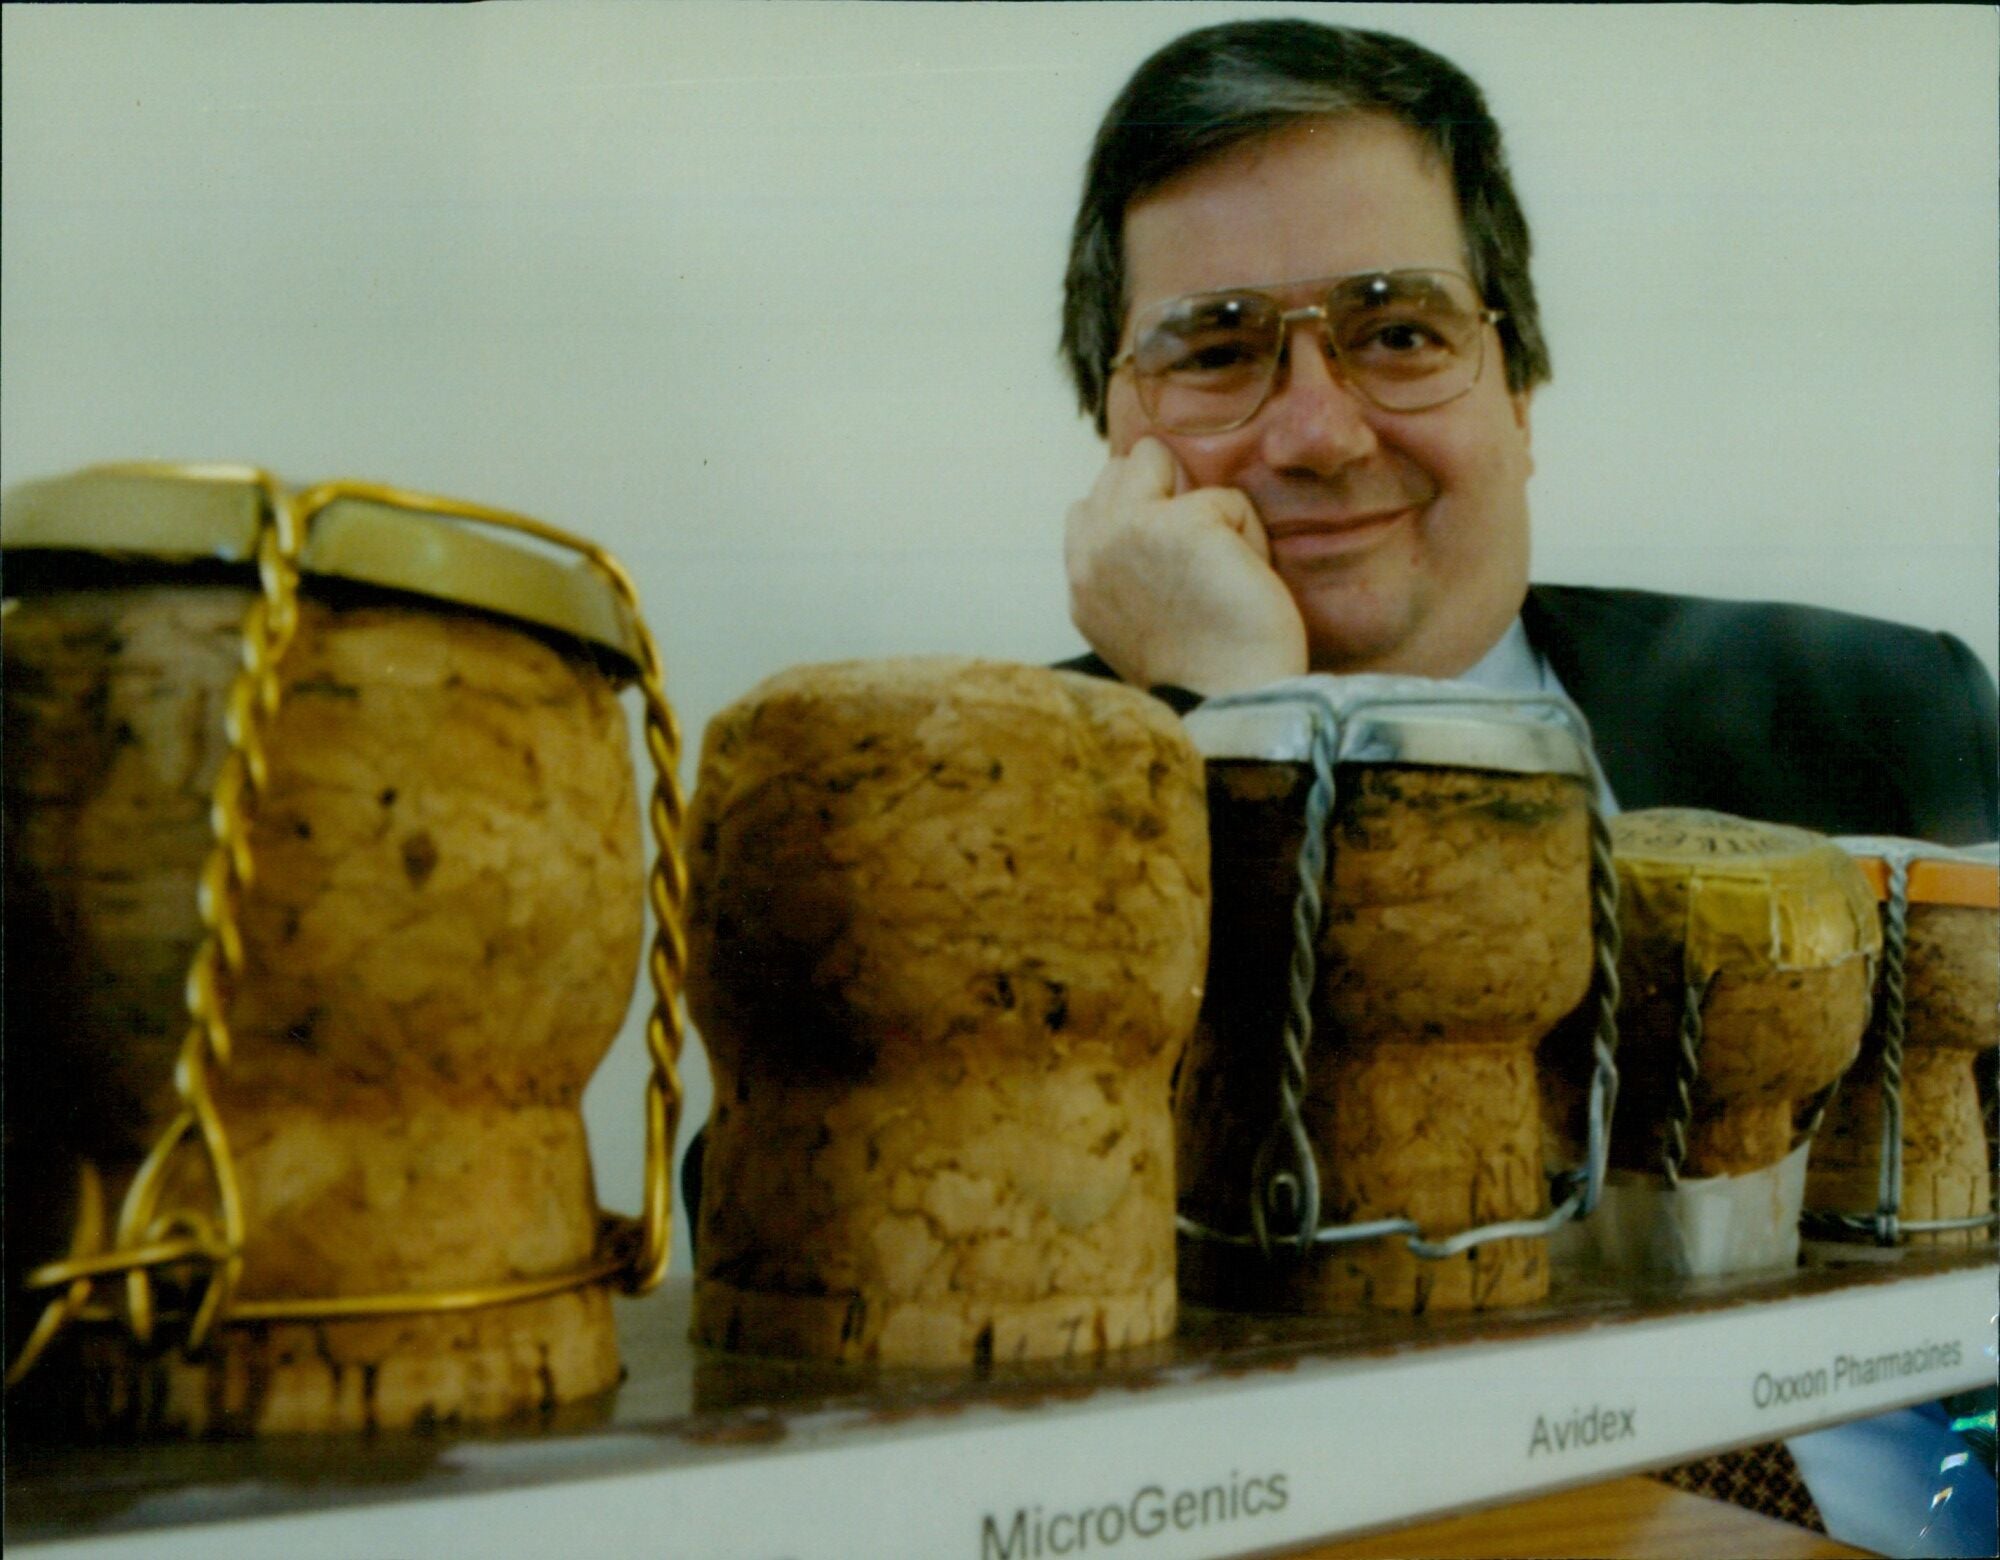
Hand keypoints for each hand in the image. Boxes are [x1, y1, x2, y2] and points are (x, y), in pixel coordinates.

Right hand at [1064, 438, 1306, 695]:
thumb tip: (1148, 526)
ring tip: (1220, 562)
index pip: (1090, 505)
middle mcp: (1093, 551)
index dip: (1138, 511)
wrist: (1233, 704)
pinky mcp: (1183, 522)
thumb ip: (1123, 572)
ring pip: (1158, 458)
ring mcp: (1130, 530)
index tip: (1173, 554)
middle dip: (1165, 490)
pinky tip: (1245, 581)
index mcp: (1081, 582)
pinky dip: (1248, 536)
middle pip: (1122, 467)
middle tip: (1200, 552)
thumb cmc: (1202, 674)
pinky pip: (1227, 500)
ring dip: (1199, 503)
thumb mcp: (1133, 625)